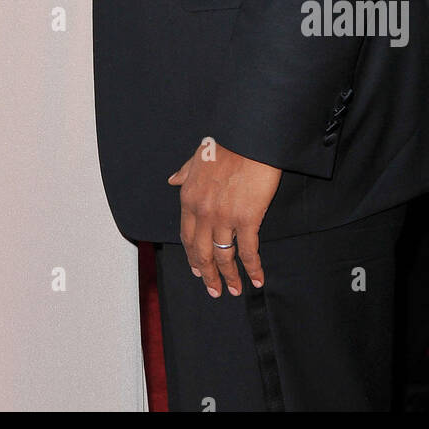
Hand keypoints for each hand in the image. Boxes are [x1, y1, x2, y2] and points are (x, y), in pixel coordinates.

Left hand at [168, 141, 281, 295]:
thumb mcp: (197, 157)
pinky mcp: (247, 219)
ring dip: (229, 277)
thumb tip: (172, 180)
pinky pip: (249, 251)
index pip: (187, 236)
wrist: (248, 137)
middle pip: (202, 253)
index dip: (192, 256)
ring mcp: (224, 218)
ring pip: (223, 257)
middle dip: (207, 275)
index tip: (196, 270)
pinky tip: (256, 279)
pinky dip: (252, 268)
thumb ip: (184, 173)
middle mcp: (203, 212)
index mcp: (189, 198)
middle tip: (214, 290)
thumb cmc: (225, 144)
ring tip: (234, 290)